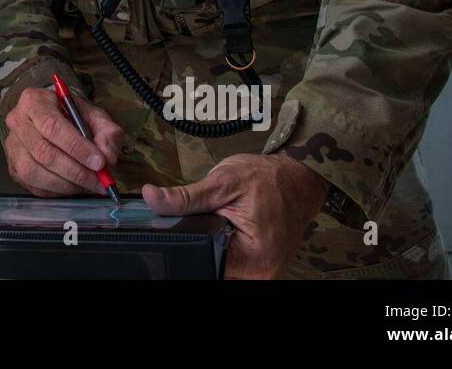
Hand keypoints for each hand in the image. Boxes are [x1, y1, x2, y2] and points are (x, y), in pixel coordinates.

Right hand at [3, 86, 124, 196]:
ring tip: (88, 184)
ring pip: (34, 172)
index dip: (77, 147)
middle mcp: (17, 121)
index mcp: (34, 101)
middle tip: (99, 180)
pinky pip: (32, 186)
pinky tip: (73, 186)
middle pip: (43, 152)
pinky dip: (57, 191)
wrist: (56, 119)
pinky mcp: (13, 167)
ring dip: (66, 184)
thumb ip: (107, 132)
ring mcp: (12, 146)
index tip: (99, 162)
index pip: (52, 126)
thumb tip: (108, 156)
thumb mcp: (95, 115)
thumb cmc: (73, 116)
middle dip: (75, 171)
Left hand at [143, 153, 329, 278]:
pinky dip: (223, 245)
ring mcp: (260, 272)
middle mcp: (259, 273)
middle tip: (210, 219)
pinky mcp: (258, 266)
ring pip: (217, 263)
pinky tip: (226, 228)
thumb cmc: (269, 180)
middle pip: (209, 265)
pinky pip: (230, 261)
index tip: (183, 228)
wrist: (298, 179)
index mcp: (252, 259)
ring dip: (212, 245)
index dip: (186, 247)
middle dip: (200, 244)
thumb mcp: (223, 183)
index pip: (203, 263)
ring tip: (221, 221)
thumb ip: (186, 198)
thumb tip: (152, 198)